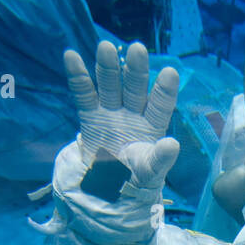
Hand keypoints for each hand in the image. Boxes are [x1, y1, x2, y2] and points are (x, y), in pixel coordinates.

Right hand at [47, 42, 180, 240]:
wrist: (105, 197)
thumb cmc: (134, 186)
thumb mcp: (149, 176)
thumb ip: (160, 160)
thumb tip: (173, 144)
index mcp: (152, 129)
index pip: (161, 107)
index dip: (164, 91)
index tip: (170, 72)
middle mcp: (133, 116)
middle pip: (135, 90)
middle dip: (136, 71)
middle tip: (137, 49)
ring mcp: (110, 115)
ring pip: (110, 87)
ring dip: (109, 68)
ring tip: (106, 47)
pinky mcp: (90, 118)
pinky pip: (84, 94)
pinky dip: (78, 76)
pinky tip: (71, 55)